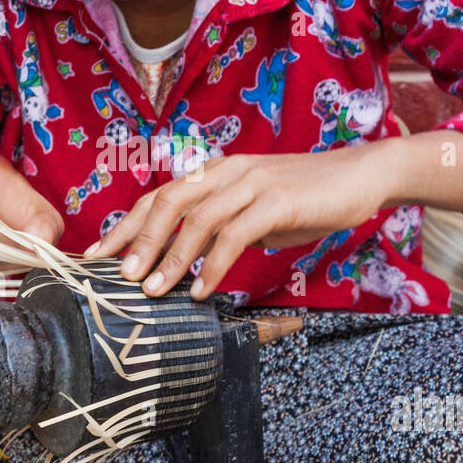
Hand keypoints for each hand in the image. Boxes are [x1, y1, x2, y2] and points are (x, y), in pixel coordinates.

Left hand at [86, 144, 395, 298]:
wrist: (362, 176)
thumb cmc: (309, 198)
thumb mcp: (257, 212)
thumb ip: (225, 227)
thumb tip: (193, 258)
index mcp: (217, 172)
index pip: (160, 196)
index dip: (128, 225)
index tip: (99, 254)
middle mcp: (227, 171)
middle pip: (167, 202)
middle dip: (138, 241)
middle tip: (119, 277)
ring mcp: (252, 182)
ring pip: (197, 219)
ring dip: (171, 257)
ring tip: (154, 291)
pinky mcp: (277, 200)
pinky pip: (235, 234)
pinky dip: (212, 265)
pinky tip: (200, 289)